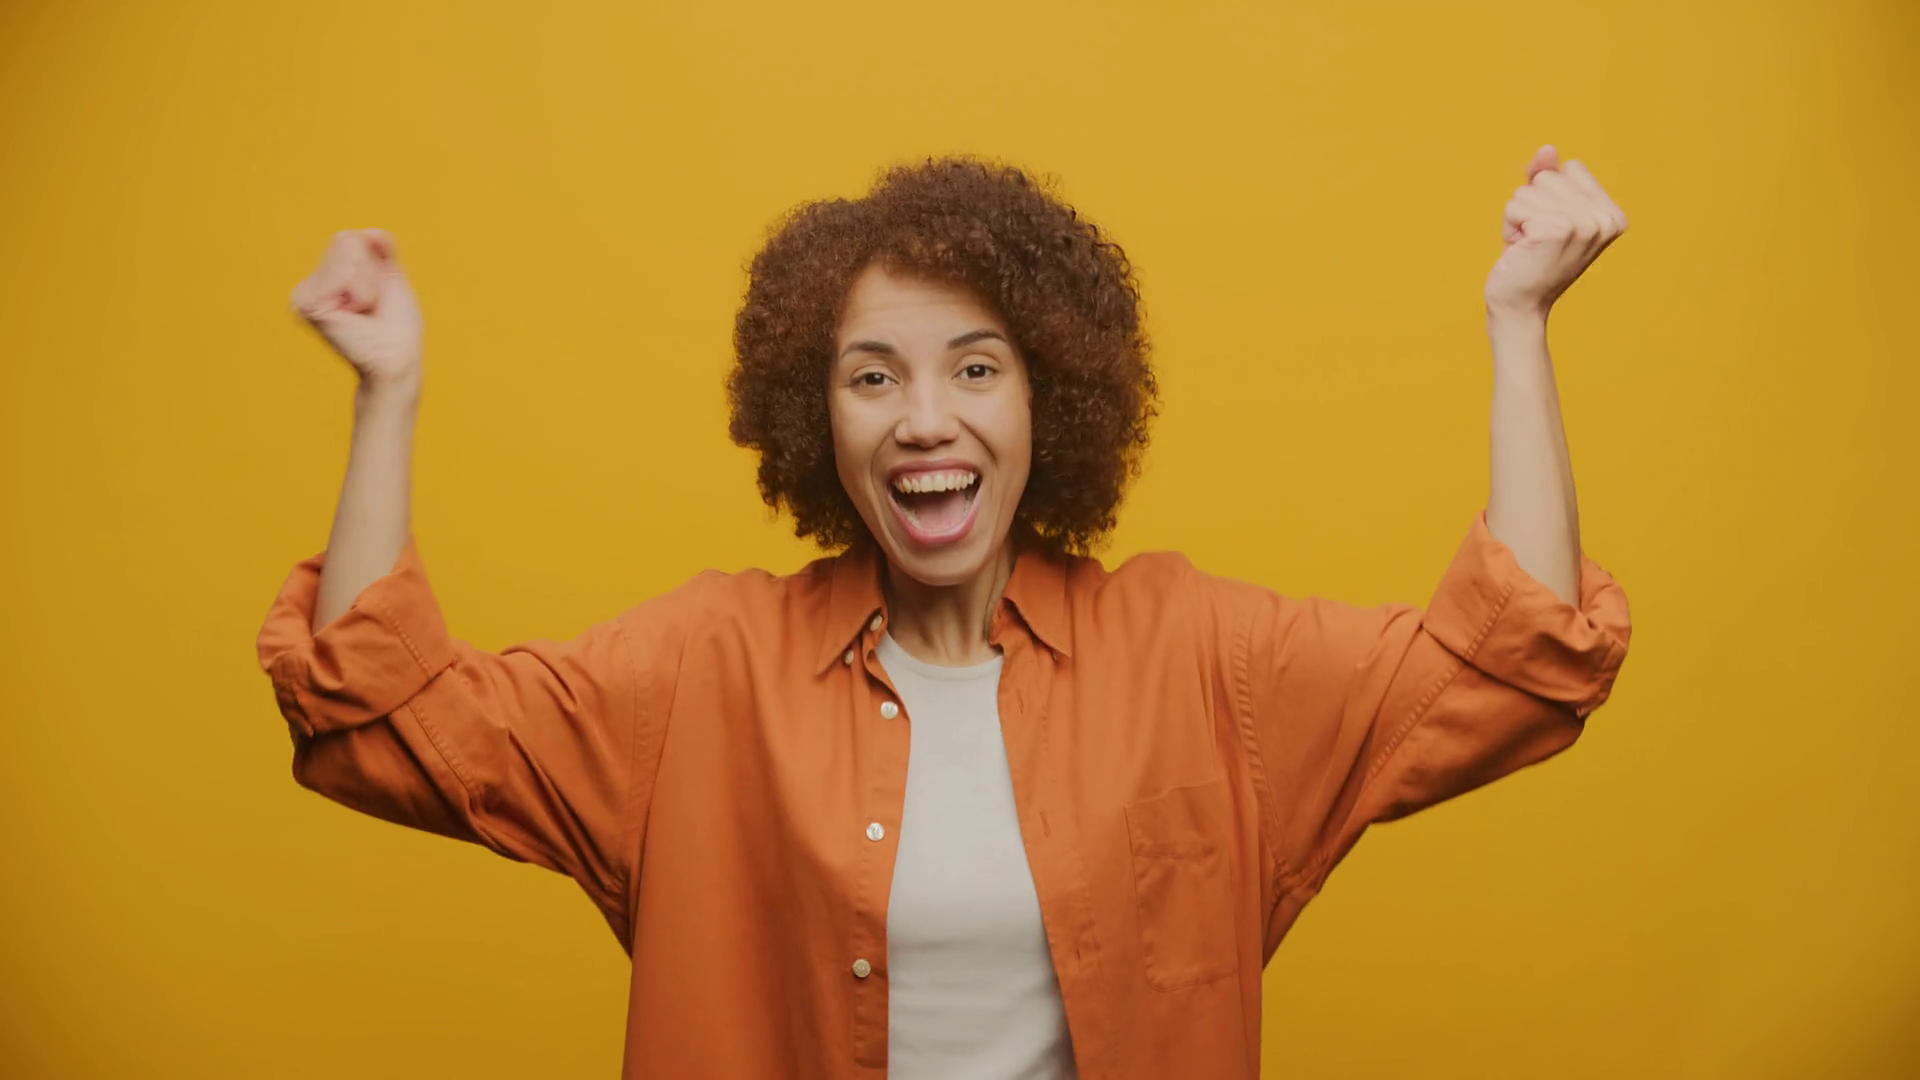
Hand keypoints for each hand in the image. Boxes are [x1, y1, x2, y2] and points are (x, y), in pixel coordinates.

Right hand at [290, 229, 422, 388]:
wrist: (396, 359)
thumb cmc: (397, 326)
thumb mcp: (392, 278)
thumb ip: (382, 251)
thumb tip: (372, 231)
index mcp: (327, 278)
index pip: (349, 238)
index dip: (375, 264)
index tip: (376, 296)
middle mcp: (310, 285)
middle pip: (344, 240)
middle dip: (371, 272)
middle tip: (371, 306)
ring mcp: (304, 294)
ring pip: (345, 254)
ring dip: (368, 284)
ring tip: (363, 312)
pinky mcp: (306, 304)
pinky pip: (343, 273)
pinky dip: (360, 292)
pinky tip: (354, 315)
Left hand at [1484, 146, 1626, 319]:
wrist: (1520, 305)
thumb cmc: (1532, 260)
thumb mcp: (1546, 213)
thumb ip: (1549, 178)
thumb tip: (1547, 148)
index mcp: (1612, 214)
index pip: (1570, 168)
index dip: (1549, 195)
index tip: (1551, 229)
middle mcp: (1604, 219)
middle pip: (1548, 176)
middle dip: (1530, 206)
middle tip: (1536, 241)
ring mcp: (1583, 224)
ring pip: (1529, 189)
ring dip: (1518, 217)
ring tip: (1529, 246)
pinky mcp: (1556, 229)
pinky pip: (1516, 205)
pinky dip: (1509, 226)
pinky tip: (1520, 249)